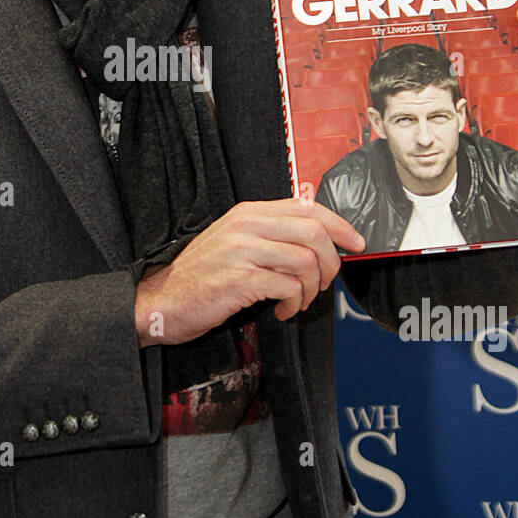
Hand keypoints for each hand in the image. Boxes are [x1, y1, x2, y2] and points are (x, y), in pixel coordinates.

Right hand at [134, 198, 364, 346]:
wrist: (162, 301)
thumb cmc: (201, 277)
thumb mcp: (234, 242)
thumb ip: (270, 235)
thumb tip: (317, 243)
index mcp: (248, 212)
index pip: (307, 207)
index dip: (340, 225)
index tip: (355, 243)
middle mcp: (246, 225)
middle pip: (314, 231)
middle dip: (331, 261)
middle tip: (325, 282)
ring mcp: (243, 251)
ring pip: (306, 260)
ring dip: (312, 288)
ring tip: (298, 300)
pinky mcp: (241, 279)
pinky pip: (289, 287)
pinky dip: (295, 303)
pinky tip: (283, 310)